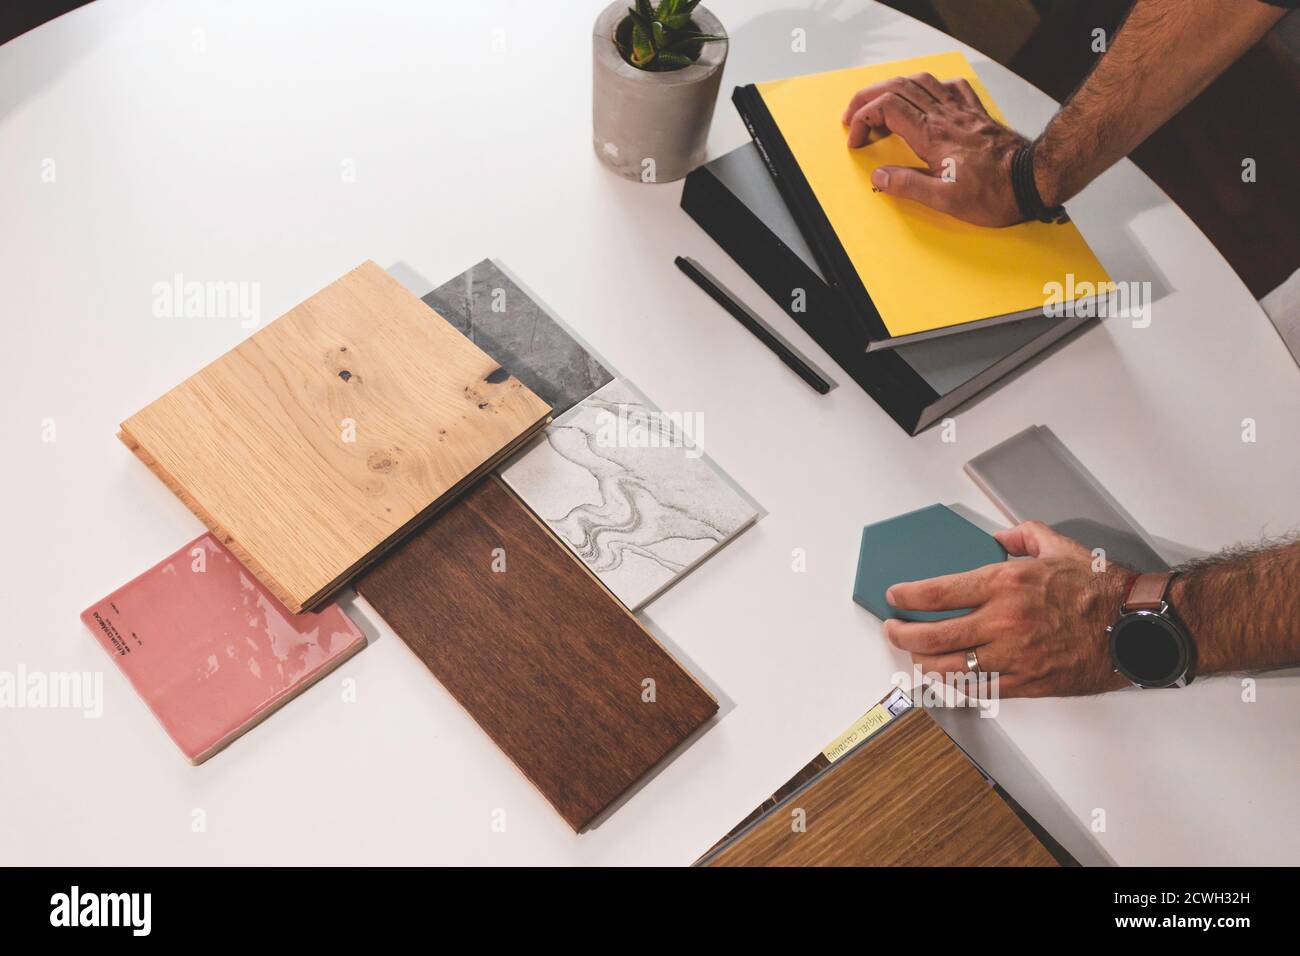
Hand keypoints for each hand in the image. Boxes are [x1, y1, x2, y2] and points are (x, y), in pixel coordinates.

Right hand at [841, 72, 1031, 226]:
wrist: (1032, 179)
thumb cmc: (995, 192)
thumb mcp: (945, 200)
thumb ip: (908, 185)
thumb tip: (881, 176)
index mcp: (932, 135)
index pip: (887, 108)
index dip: (863, 119)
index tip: (856, 140)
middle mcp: (945, 116)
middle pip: (897, 87)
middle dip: (868, 97)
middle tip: (854, 115)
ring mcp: (961, 111)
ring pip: (920, 81)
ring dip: (894, 87)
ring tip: (881, 103)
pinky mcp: (975, 113)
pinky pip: (950, 87)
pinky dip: (930, 87)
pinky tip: (927, 99)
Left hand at [882, 521, 1130, 697]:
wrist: (1137, 626)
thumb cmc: (1102, 589)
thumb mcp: (1058, 545)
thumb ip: (1022, 535)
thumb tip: (999, 537)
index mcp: (1005, 583)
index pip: (936, 593)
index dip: (906, 597)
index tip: (894, 597)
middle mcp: (1003, 621)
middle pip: (932, 636)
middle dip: (902, 635)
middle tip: (893, 630)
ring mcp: (1014, 656)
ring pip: (950, 669)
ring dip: (923, 664)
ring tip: (915, 656)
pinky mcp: (1028, 683)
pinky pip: (980, 690)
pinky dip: (957, 685)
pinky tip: (948, 678)